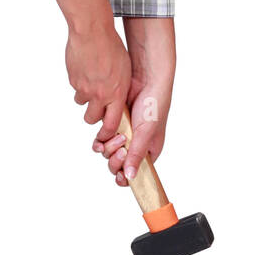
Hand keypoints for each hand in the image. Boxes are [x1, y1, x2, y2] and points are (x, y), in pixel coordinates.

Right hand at [53, 0, 130, 134]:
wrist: (92, 32)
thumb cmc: (112, 47)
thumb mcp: (124, 70)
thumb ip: (119, 88)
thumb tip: (115, 98)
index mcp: (116, 94)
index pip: (111, 124)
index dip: (108, 133)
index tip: (106, 133)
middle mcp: (99, 95)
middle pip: (91, 119)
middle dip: (93, 116)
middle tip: (96, 106)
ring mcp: (83, 88)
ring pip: (81, 102)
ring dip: (85, 96)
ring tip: (91, 79)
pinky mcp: (72, 79)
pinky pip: (75, 87)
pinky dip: (79, 81)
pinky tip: (85, 68)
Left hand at [92, 17, 175, 186]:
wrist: (144, 78)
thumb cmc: (154, 104)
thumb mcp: (146, 132)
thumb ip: (137, 155)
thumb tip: (131, 177)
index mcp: (150, 150)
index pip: (137, 173)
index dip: (127, 177)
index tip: (120, 176)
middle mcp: (136, 144)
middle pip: (120, 164)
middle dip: (117, 160)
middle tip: (121, 148)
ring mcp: (124, 134)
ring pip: (109, 153)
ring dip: (109, 148)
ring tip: (116, 136)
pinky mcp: (113, 124)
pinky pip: (102, 138)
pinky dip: (101, 139)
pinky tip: (103, 134)